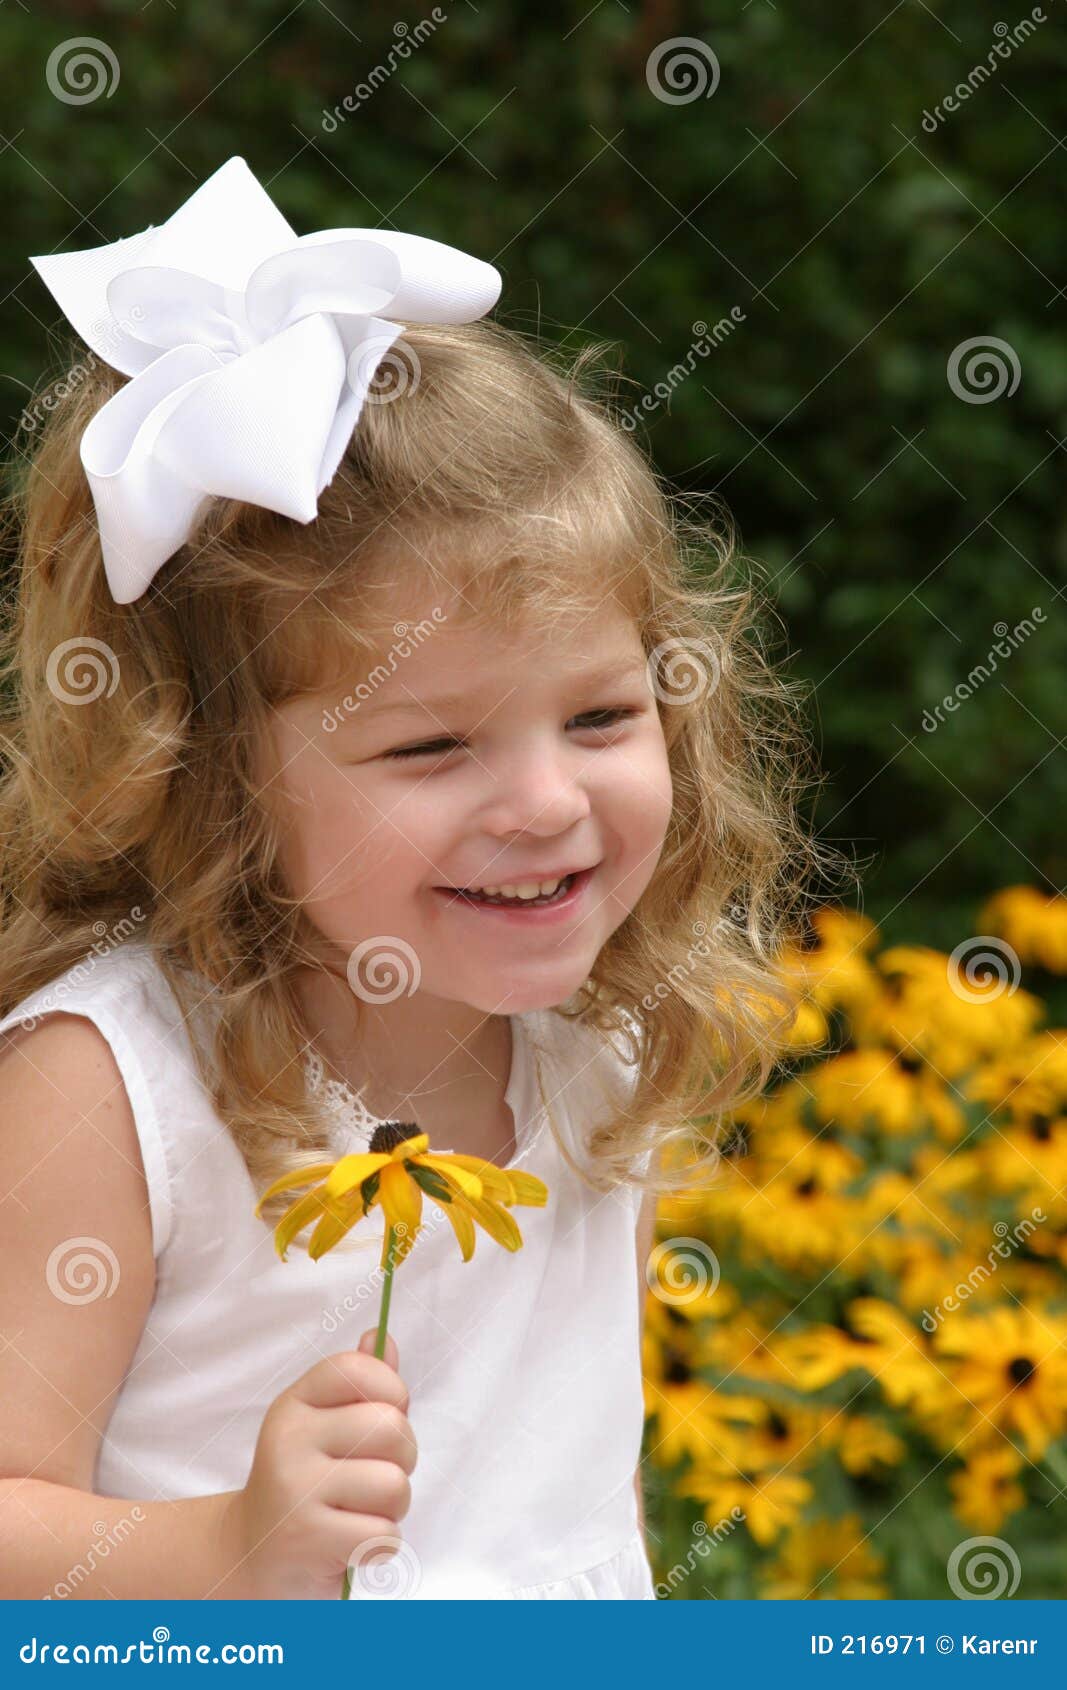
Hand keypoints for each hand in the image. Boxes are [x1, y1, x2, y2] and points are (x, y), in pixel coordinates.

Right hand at [223, 1329, 416, 1600]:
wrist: (252, 1554)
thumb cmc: (305, 1481)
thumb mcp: (323, 1425)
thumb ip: (360, 1383)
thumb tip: (382, 1337)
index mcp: (296, 1403)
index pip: (358, 1369)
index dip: (393, 1390)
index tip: (388, 1414)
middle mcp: (290, 1439)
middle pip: (390, 1426)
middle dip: (404, 1457)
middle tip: (377, 1475)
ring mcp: (295, 1489)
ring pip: (393, 1484)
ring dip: (394, 1507)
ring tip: (362, 1512)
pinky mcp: (307, 1538)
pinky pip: (383, 1534)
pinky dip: (380, 1545)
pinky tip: (351, 1544)